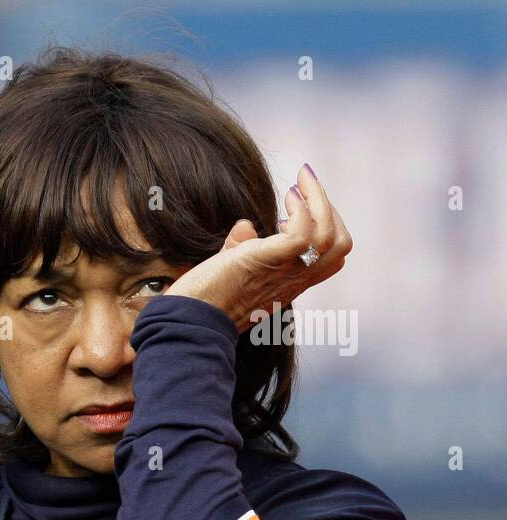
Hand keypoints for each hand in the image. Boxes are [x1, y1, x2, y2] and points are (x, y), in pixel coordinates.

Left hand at [164, 163, 352, 331]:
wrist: (190, 323)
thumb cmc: (203, 300)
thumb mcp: (231, 271)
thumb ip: (240, 249)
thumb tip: (245, 226)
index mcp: (289, 283)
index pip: (330, 258)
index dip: (329, 227)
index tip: (304, 205)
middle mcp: (294, 280)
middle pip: (341, 246)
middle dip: (330, 210)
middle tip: (307, 185)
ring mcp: (285, 272)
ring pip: (332, 238)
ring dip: (319, 202)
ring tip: (298, 185)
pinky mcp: (268, 261)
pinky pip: (303, 234)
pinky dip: (301, 211)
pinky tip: (287, 197)